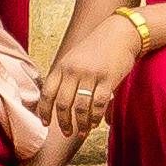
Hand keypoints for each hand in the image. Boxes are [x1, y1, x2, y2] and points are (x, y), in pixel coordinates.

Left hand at [46, 19, 139, 141]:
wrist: (121, 32)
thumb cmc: (98, 48)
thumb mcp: (75, 58)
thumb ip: (66, 77)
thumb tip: (60, 103)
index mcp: (62, 65)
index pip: (47, 92)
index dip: (44, 111)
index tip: (46, 124)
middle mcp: (73, 70)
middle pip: (62, 103)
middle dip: (63, 122)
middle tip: (66, 133)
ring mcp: (90, 74)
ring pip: (80, 107)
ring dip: (81, 124)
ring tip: (82, 133)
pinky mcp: (108, 79)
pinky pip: (99, 104)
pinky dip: (96, 117)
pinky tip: (96, 123)